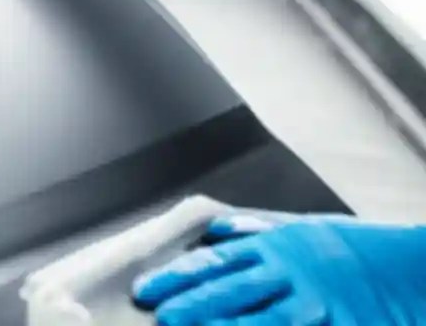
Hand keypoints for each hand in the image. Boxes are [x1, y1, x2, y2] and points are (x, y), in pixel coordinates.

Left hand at [133, 210, 425, 324]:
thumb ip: (258, 231)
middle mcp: (289, 274)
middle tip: (158, 316)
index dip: (176, 278)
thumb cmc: (357, 249)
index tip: (146, 291)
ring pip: (256, 323)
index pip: (213, 263)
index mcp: (276, 247)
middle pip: (227, 292)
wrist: (413, 268)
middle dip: (188, 305)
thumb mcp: (306, 229)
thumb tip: (216, 229)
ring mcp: (314, 306)